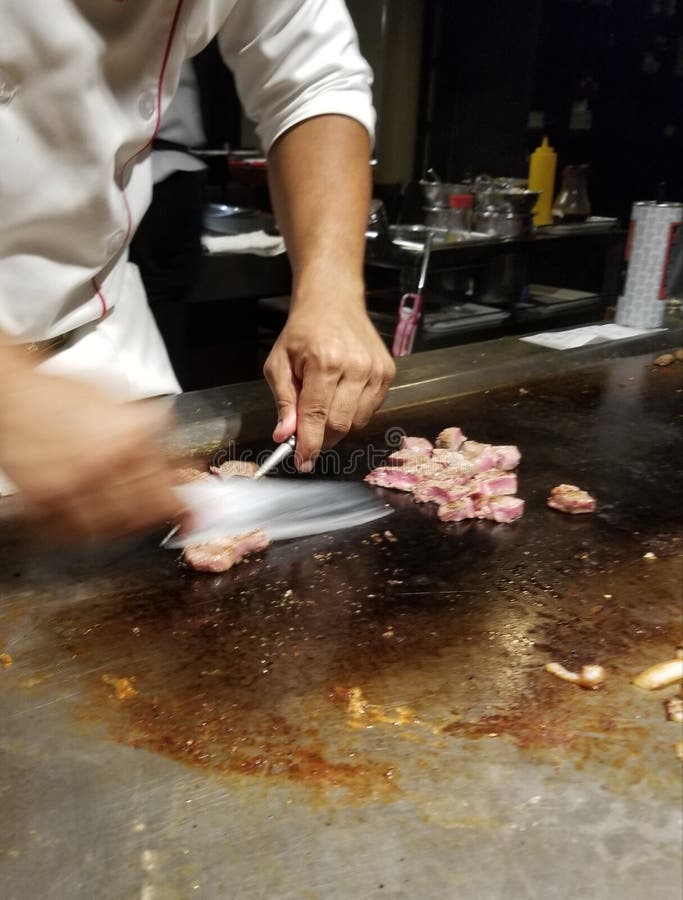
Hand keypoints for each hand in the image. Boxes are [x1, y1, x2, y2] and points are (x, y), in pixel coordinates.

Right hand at [0, 367, 182, 541]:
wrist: (12, 394)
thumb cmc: (63, 394)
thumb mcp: (120, 404)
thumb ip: (151, 436)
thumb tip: (180, 466)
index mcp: (130, 437)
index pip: (165, 488)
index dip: (181, 508)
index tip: (189, 517)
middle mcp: (104, 463)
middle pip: (141, 514)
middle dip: (152, 519)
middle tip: (155, 517)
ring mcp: (72, 485)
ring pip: (110, 529)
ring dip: (120, 528)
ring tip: (123, 519)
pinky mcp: (43, 498)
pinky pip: (71, 532)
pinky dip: (83, 532)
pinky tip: (88, 520)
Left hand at [263, 290, 395, 469]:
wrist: (334, 302)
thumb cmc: (302, 332)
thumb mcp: (279, 363)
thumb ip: (284, 402)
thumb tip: (285, 435)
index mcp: (325, 362)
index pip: (316, 416)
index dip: (309, 445)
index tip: (303, 463)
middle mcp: (355, 367)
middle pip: (340, 425)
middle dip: (321, 438)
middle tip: (307, 436)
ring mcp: (375, 370)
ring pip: (357, 422)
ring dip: (337, 426)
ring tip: (323, 406)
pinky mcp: (388, 373)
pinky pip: (370, 410)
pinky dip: (353, 413)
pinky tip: (341, 396)